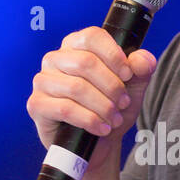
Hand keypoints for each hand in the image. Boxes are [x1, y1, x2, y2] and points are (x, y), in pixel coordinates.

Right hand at [26, 28, 156, 175]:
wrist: (98, 142)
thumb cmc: (111, 108)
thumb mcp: (133, 88)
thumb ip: (141, 69)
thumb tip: (142, 59)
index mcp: (76, 46)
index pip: (92, 37)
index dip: (114, 55)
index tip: (128, 75)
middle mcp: (55, 59)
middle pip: (85, 62)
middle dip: (111, 86)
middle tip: (123, 103)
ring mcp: (43, 81)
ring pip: (76, 87)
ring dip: (102, 106)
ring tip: (114, 118)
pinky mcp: (36, 104)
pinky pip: (65, 108)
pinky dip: (89, 120)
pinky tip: (101, 127)